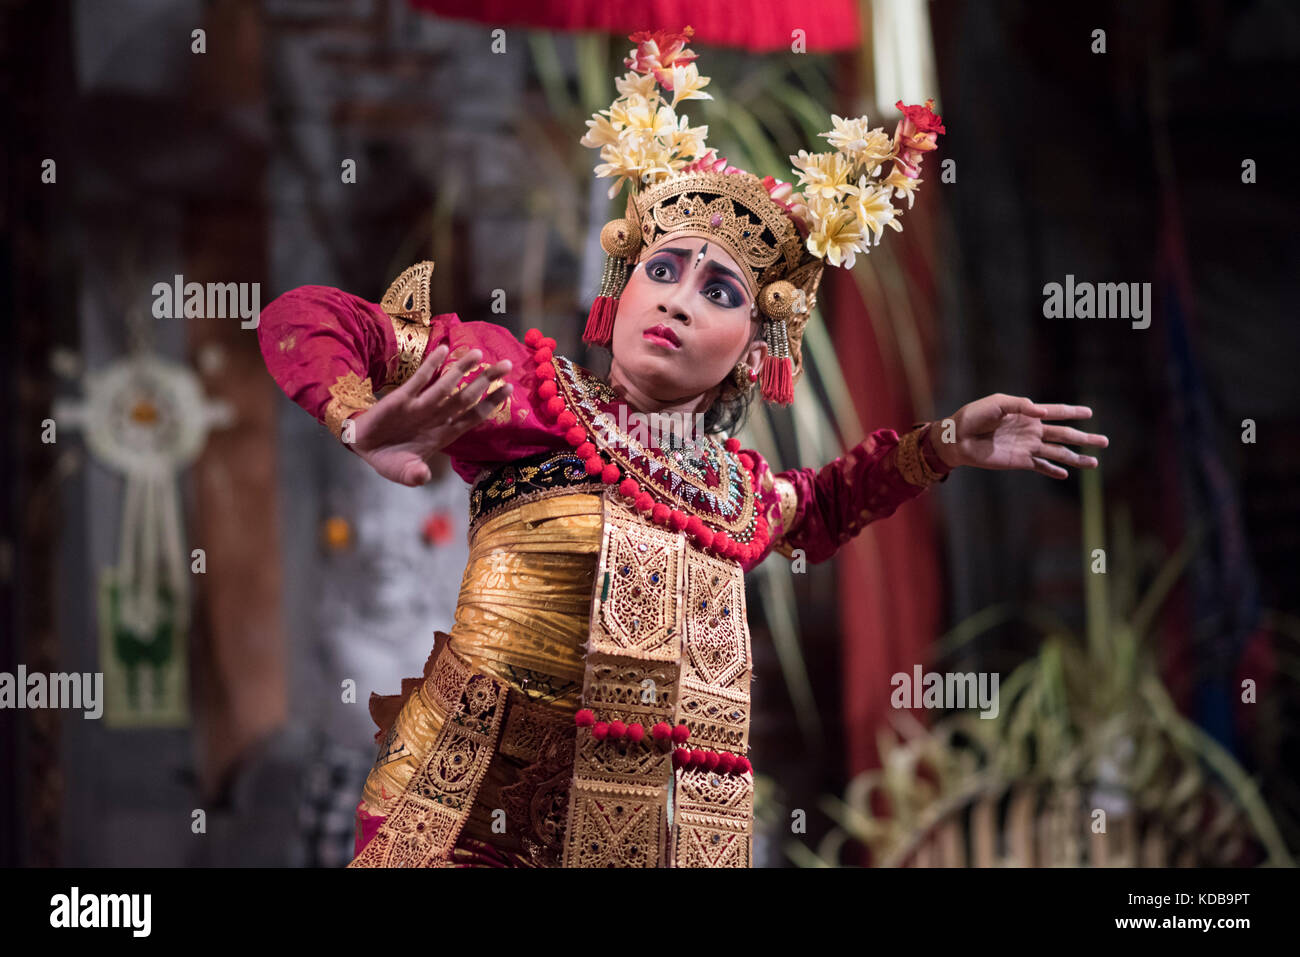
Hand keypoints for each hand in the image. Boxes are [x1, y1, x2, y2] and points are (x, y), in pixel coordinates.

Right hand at [349, 344, 512, 485]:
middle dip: (487, 380)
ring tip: (478, 353)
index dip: (491, 403)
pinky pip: (420, 379)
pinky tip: (443, 350)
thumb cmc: (390, 459)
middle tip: (507, 364)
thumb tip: (423, 477)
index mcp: (444, 434)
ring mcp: (421, 406)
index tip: (509, 389)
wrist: (363, 447)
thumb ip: (414, 475)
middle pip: (467, 396)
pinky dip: (430, 365)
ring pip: (446, 385)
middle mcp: (437, 417)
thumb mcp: (404, 472)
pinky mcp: (402, 398)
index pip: (474, 416)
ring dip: (462, 368)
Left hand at [929, 393, 1108, 478]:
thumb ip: (1020, 405)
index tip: (1090, 413)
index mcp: (1028, 414)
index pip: (1056, 412)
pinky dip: (1052, 470)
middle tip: (1105, 441)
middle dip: (1085, 437)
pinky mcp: (1019, 461)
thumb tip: (1042, 411)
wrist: (958, 438)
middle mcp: (1032, 431)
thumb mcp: (997, 403)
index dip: (1073, 412)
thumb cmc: (974, 416)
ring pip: (1058, 452)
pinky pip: (1040, 466)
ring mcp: (1027, 447)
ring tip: (1095, 463)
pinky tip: (1065, 475)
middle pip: (1065, 434)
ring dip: (1076, 458)